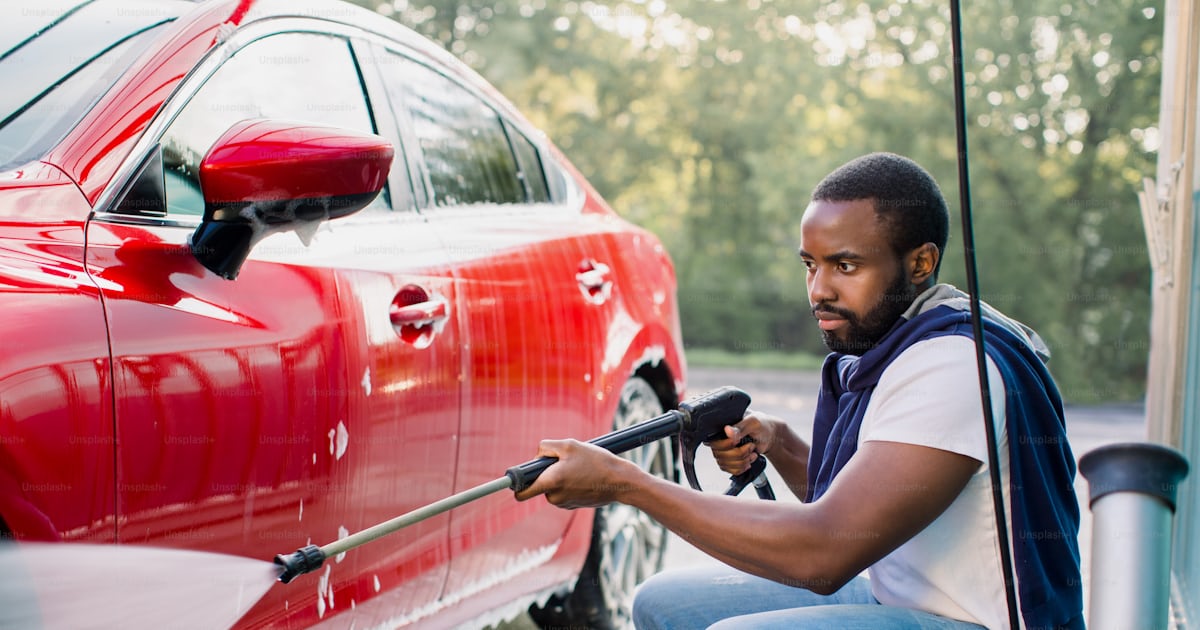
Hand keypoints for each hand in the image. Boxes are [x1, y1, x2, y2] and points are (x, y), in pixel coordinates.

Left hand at [513, 439, 639, 508]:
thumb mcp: (569, 445)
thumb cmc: (596, 461)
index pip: (522, 493)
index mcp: (551, 482)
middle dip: (546, 472)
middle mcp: (555, 497)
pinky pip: (563, 491)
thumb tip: (536, 456)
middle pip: (539, 484)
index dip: (515, 485)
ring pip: (552, 487)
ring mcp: (565, 504)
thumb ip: (545, 447)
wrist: (621, 481)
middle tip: (564, 461)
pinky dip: (569, 483)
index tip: (511, 479)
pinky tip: (585, 476)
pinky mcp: (574, 505)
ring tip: (579, 468)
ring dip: (560, 476)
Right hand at [707, 410, 782, 475]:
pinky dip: (742, 467)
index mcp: (723, 429)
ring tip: (751, 452)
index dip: (727, 446)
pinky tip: (749, 460)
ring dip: (742, 461)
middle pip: (721, 456)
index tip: (738, 442)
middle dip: (739, 454)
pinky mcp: (731, 461)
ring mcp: (726, 452)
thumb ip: (740, 428)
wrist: (770, 436)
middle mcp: (722, 441)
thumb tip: (727, 430)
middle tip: (750, 446)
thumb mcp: (753, 423)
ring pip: (726, 465)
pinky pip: (731, 470)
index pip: (715, 443)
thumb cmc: (761, 425)